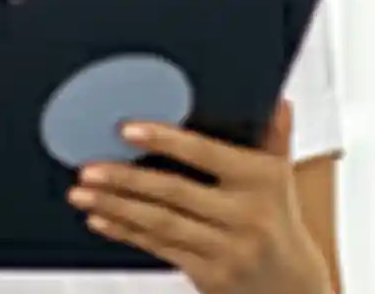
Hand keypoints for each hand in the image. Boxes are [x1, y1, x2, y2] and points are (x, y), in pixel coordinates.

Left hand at [68, 100, 331, 293]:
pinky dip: (126, 232)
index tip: (127, 129)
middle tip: (88, 166)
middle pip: (174, 192)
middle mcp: (245, 214)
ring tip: (82, 191)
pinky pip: (159, 248)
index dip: (165, 140)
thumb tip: (277, 99)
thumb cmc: (279, 220)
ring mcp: (227, 249)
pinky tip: (100, 218)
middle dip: (125, 179)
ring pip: (160, 223)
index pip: (206, 154)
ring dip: (116, 206)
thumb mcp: (282, 177)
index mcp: (261, 180)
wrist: (292, 287)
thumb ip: (274, 136)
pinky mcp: (209, 276)